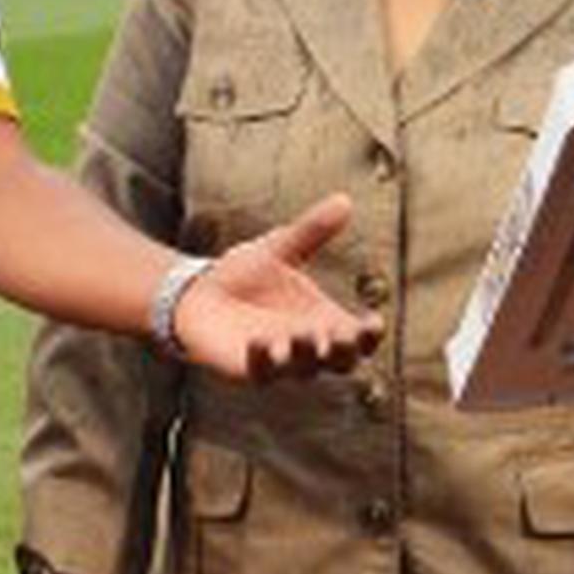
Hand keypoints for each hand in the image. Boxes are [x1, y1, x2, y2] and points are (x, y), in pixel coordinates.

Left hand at [174, 194, 382, 380]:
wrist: (199, 292)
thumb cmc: (246, 274)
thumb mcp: (281, 248)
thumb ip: (312, 230)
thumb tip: (344, 200)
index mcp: (324, 320)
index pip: (358, 337)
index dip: (370, 335)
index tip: (374, 321)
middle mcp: (308, 345)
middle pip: (341, 362)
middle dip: (344, 351)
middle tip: (342, 335)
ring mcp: (280, 360)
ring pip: (304, 370)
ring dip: (305, 356)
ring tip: (300, 335)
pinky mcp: (248, 368)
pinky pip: (261, 373)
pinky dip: (264, 361)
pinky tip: (260, 342)